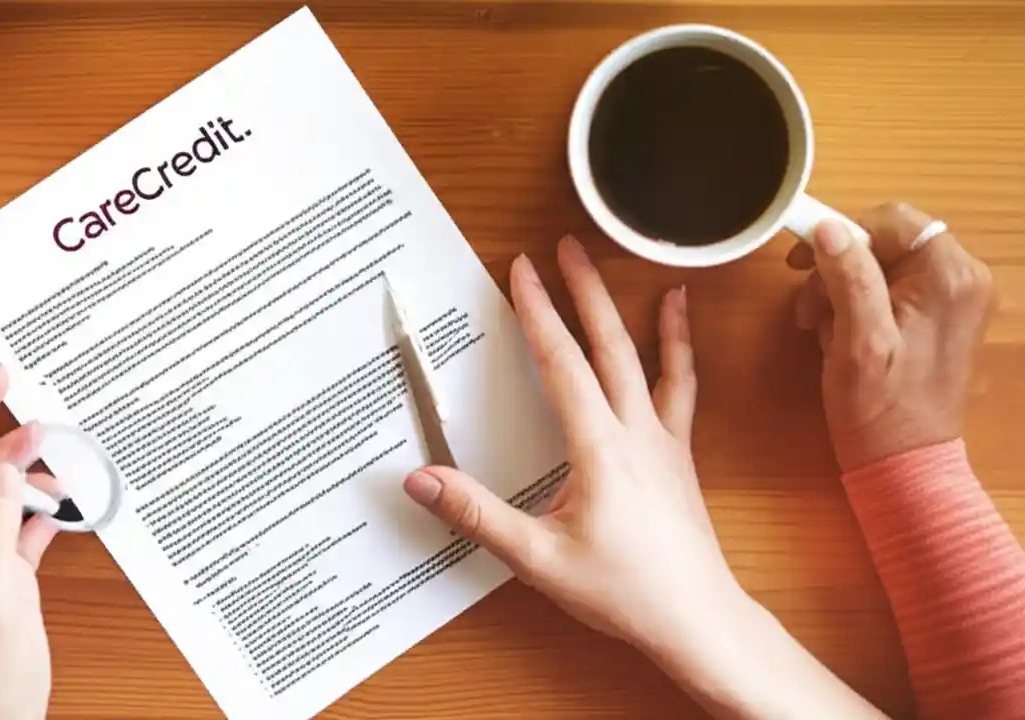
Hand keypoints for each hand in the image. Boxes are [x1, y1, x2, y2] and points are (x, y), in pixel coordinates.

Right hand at [402, 236, 881, 718]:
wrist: (696, 619)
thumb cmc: (623, 591)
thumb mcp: (538, 558)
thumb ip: (478, 515)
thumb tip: (422, 480)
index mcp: (599, 448)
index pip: (562, 363)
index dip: (538, 312)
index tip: (522, 270)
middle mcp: (636, 431)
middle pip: (609, 344)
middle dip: (584, 291)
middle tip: (566, 247)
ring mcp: (664, 440)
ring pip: (649, 358)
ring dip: (634, 311)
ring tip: (634, 269)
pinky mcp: (678, 455)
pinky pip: (681, 387)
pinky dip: (679, 349)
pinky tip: (679, 326)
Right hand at [787, 203, 993, 471]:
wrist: (904, 460)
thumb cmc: (880, 407)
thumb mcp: (857, 340)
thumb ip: (848, 278)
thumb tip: (827, 228)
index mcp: (949, 277)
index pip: (891, 220)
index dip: (841, 233)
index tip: (801, 261)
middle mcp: (963, 279)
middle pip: (888, 240)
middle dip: (838, 268)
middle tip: (808, 308)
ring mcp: (956, 299)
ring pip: (886, 263)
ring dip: (843, 287)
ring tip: (821, 327)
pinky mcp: (943, 317)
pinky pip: (894, 287)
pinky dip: (861, 303)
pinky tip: (842, 333)